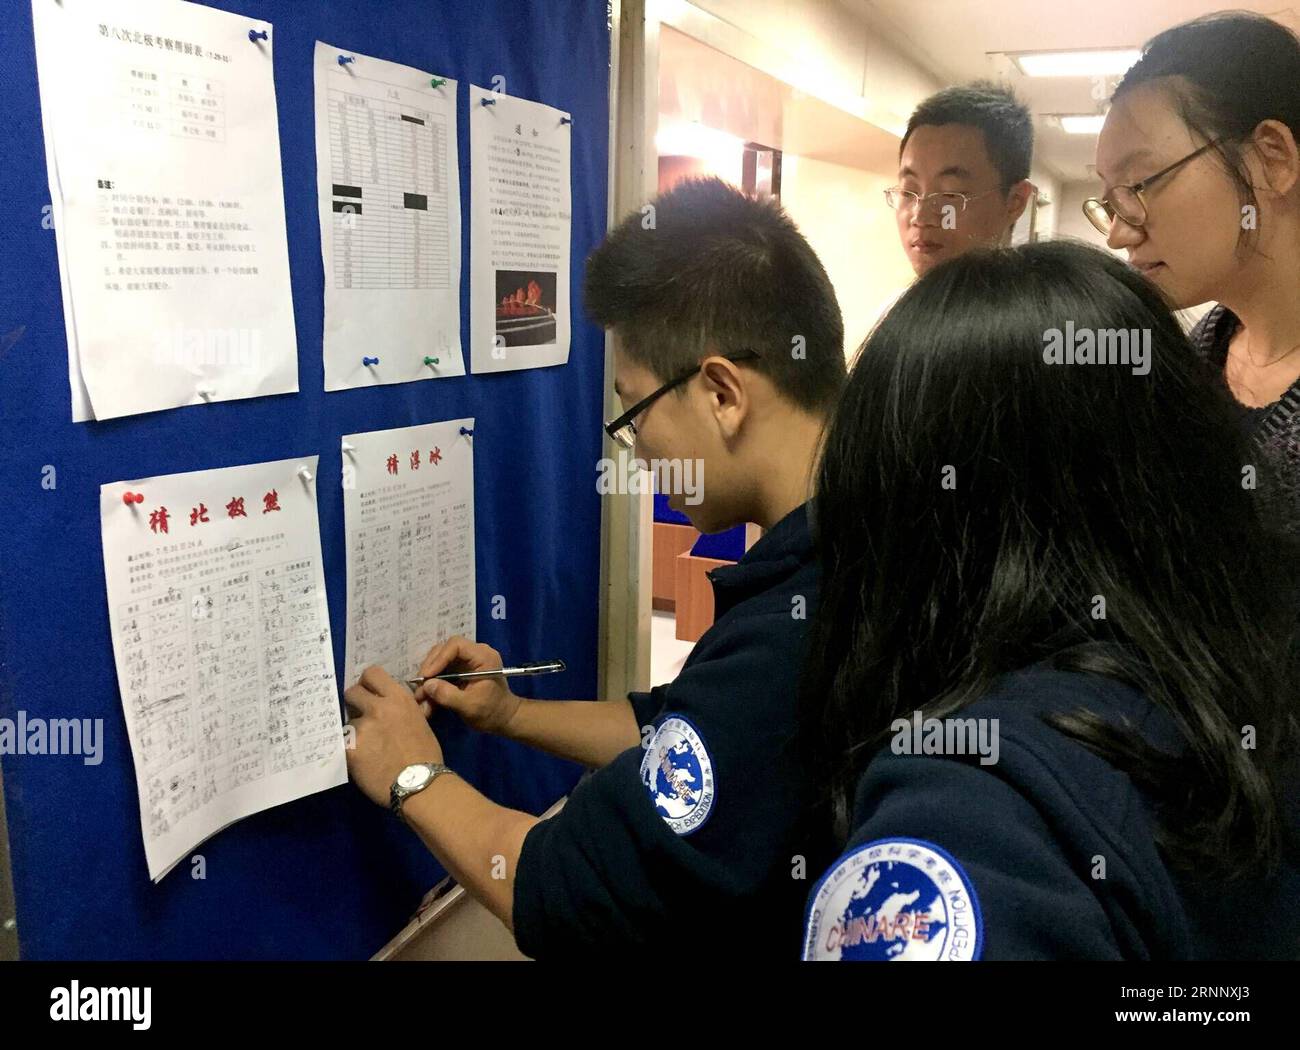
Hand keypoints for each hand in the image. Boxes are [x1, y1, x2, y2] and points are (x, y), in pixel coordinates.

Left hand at [344, 665, 444, 807]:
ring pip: (348, 722)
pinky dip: (352, 750)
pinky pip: (345, 744)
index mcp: (398, 698)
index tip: (369, 693)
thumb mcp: (419, 720)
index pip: (371, 673)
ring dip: (356, 731)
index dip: (367, 683)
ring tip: (368, 748)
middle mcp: (378, 707)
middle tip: (362, 717)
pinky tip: (363, 761)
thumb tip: (386, 706)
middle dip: (355, 703)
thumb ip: (399, 709)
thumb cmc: (426, 754)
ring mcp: (362, 728)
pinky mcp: (350, 749)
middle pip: (351, 692)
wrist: (420, 784)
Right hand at [414, 636, 521, 735]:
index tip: (427, 676)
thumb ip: (448, 695)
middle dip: (429, 669)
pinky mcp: (459, 672)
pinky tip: (426, 703)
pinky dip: (433, 687)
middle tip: (419, 688)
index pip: (456, 645)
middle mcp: (474, 654)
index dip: (439, 658)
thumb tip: (427, 685)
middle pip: (444, 651)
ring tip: (420, 699)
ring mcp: (465, 663)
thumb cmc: (492, 712)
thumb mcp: (469, 706)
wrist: (503, 720)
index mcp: (483, 656)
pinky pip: (441, 674)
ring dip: (428, 681)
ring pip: (439, 663)